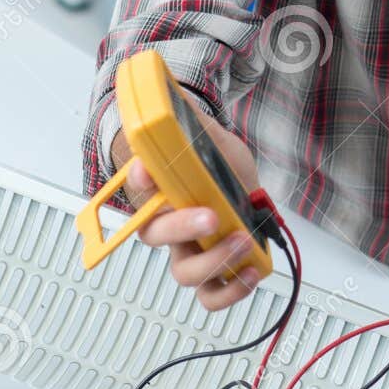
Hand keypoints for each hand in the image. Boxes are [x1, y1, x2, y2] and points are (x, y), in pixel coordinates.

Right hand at [112, 97, 263, 311]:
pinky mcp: (216, 269)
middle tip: (211, 215)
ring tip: (242, 242)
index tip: (147, 170)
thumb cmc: (219, 164)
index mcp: (160, 190)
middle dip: (183, 228)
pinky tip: (251, 270)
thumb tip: (171, 93)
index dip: (139, 180)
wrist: (243, 187)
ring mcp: (191, 251)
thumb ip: (192, 123)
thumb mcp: (212, 139)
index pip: (137, 185)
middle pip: (156, 236)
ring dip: (213, 262)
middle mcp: (169, 225)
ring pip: (184, 273)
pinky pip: (211, 295)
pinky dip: (231, 290)